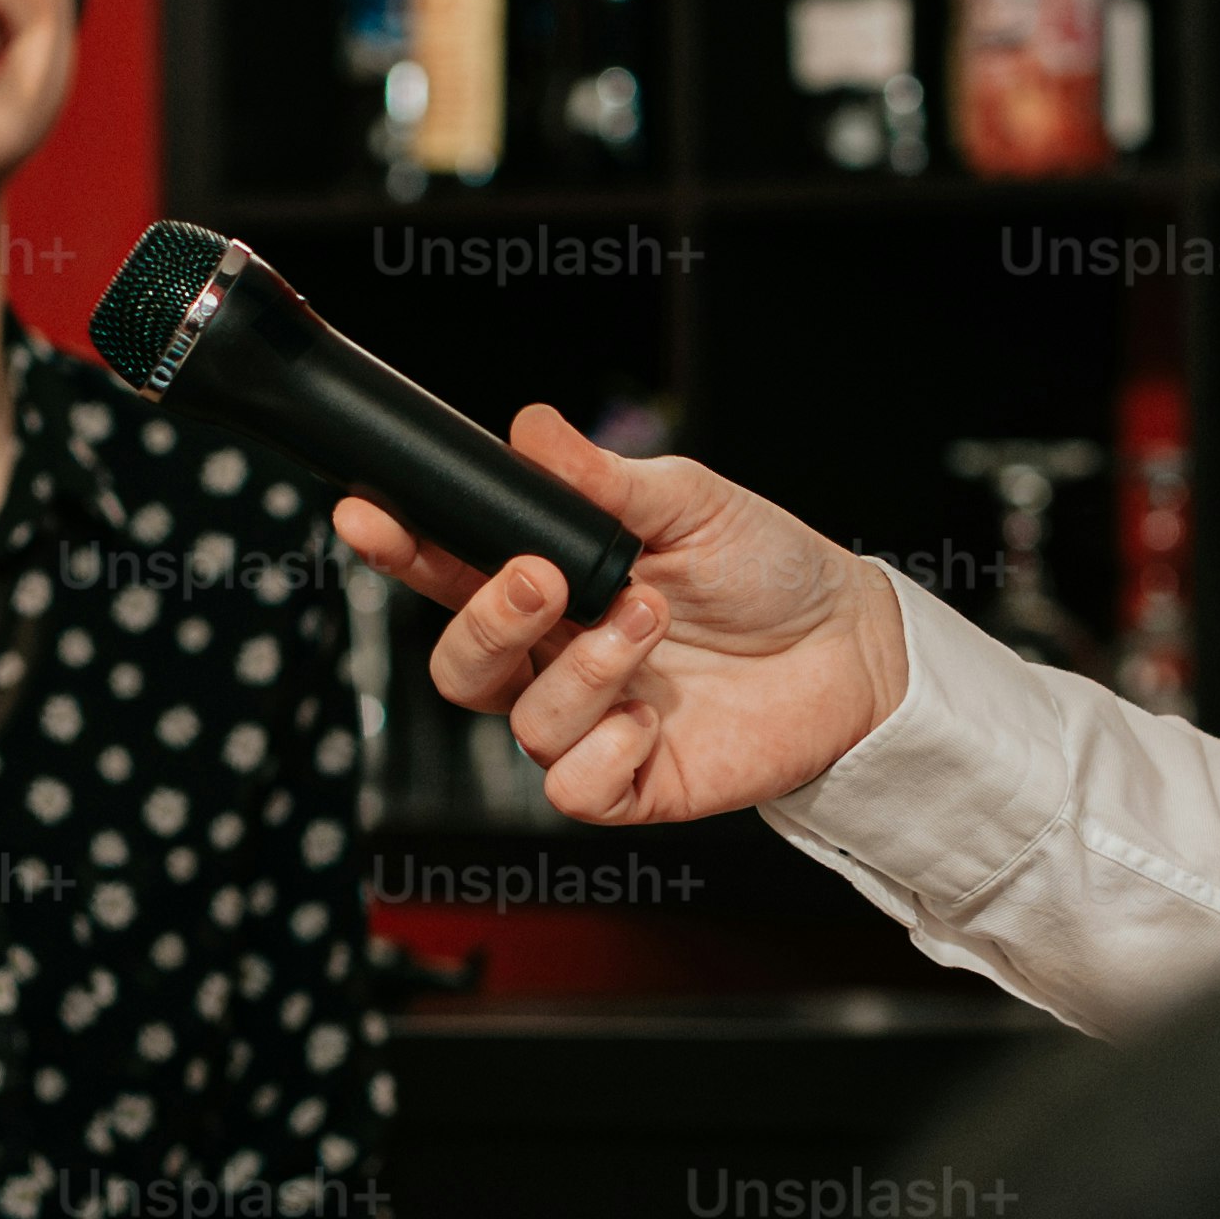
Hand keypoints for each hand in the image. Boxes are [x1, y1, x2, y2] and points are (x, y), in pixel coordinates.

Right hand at [334, 411, 911, 827]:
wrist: (852, 645)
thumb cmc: (765, 569)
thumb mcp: (686, 500)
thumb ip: (600, 477)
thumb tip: (530, 429)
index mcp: (551, 583)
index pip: (449, 571)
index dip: (400, 549)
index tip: (367, 515)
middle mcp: (557, 657)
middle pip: (460, 663)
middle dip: (486, 619)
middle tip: (544, 577)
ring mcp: (592, 722)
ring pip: (519, 722)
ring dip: (579, 670)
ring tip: (648, 624)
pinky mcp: (634, 782)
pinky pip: (571, 789)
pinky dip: (601, 753)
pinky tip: (650, 716)